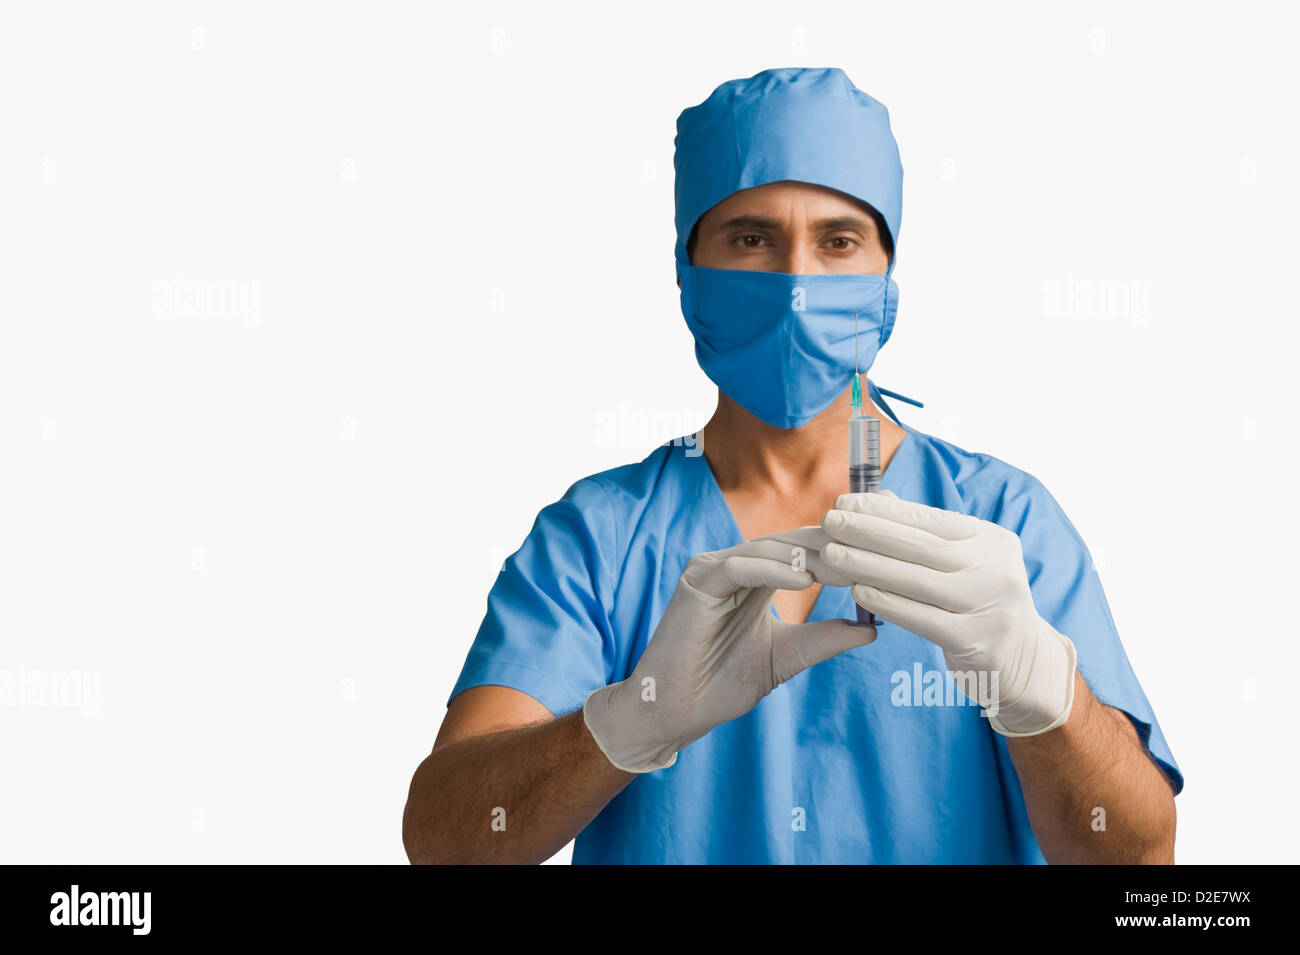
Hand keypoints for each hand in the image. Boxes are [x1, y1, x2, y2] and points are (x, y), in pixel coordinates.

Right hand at [583, 539, 875, 772]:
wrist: (674, 711)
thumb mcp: (787, 657)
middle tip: (875, 550)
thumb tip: (872, 628)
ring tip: (847, 566)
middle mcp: (735, 564)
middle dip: (834, 546)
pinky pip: (739, 567)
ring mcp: (714, 569)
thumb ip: (824, 639)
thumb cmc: (721, 684)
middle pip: (793, 541)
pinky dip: (772, 569)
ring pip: (769, 548)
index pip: (806, 549)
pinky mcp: (697, 582)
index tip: (884, 551)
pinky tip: (805, 578)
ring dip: (810, 556)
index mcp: (757, 575)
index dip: (843, 548)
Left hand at [818, 490, 1077, 736]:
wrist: (1023, 662)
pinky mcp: (976, 643)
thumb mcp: (965, 562)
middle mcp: (996, 570)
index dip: (884, 510)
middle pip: (921, 546)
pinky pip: (922, 618)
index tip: (843, 501)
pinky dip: (886, 602)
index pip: (931, 519)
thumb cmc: (978, 601)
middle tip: (829, 521)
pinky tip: (857, 591)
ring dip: (868, 564)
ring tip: (832, 553)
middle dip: (868, 531)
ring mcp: (990, 608)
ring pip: (917, 580)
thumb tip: (877, 498)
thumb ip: (925, 534)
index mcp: (993, 541)